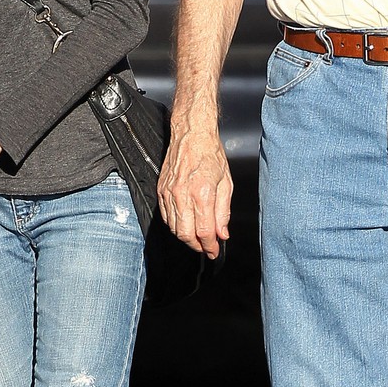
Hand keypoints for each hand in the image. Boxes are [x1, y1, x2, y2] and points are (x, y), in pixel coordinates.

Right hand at [157, 127, 231, 259]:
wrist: (191, 135)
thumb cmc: (210, 154)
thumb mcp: (226, 183)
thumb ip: (223, 212)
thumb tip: (222, 233)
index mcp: (202, 193)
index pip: (204, 231)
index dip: (209, 246)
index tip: (213, 251)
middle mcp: (183, 194)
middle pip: (186, 234)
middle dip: (197, 246)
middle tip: (206, 247)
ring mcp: (169, 193)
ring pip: (174, 228)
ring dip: (186, 237)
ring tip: (197, 237)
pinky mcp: (161, 190)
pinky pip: (165, 216)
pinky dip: (174, 225)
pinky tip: (184, 224)